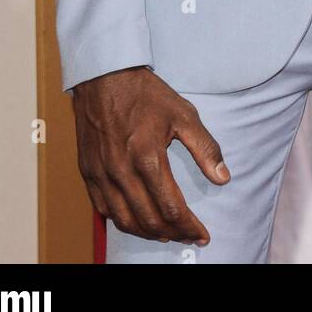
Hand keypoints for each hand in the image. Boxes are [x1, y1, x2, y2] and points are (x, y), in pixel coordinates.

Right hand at [72, 66, 228, 244]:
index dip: (189, 226)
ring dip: (148, 233)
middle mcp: (121, 171)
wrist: (105, 76)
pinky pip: (104, 209)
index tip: (202, 234)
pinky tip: (137, 219)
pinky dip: (123, 221)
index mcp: (147, 157)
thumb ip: (205, 148)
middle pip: (148, 220)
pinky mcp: (88, 171)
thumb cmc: (145, 93)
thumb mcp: (183, 114)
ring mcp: (101, 174)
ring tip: (166, 234)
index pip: (171, 208)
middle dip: (172, 234)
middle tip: (188, 236)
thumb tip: (223, 177)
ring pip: (125, 220)